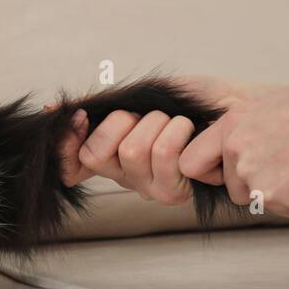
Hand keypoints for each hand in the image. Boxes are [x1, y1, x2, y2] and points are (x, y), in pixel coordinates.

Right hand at [53, 105, 197, 204]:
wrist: (237, 106)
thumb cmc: (189, 102)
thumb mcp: (136, 96)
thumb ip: (96, 105)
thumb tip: (52, 111)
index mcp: (109, 154)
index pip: (69, 162)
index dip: (68, 143)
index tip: (81, 118)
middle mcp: (123, 175)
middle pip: (97, 152)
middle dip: (122, 121)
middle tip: (146, 117)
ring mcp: (146, 187)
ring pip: (131, 150)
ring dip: (157, 123)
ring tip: (178, 123)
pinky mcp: (173, 193)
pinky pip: (163, 155)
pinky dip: (179, 131)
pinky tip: (192, 133)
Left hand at [179, 83, 288, 215]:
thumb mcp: (273, 105)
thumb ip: (243, 126)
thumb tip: (228, 143)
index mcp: (231, 122)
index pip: (189, 160)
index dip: (207, 171)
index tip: (225, 172)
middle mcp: (235, 147)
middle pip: (224, 184)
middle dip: (243, 186)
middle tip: (279, 170)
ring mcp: (251, 172)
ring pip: (249, 198)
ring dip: (272, 192)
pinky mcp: (271, 196)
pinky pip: (274, 209)